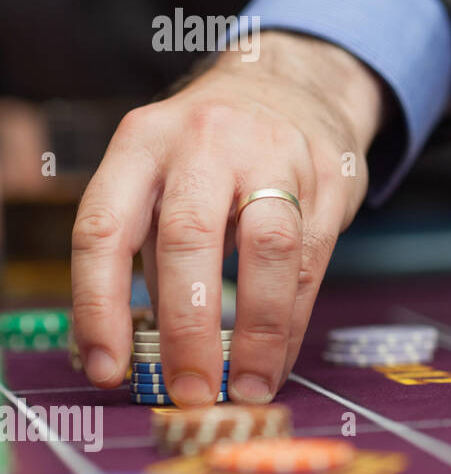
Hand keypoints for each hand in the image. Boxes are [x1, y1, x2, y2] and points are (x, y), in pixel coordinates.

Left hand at [71, 31, 384, 404]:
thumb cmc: (211, 149)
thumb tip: (136, 345)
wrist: (294, 86)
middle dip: (188, 328)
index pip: (104, 228)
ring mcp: (274, 155)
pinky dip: (293, 320)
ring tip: (247, 385)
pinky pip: (310, 260)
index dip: (99, 306)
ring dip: (257, 331)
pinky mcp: (327, 179)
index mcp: (142, 141)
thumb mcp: (160, 170)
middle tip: (190, 388)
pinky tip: (277, 356)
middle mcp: (205, 141)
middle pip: (190, 239)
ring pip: (267, 250)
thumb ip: (147, 243)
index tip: (108, 369)